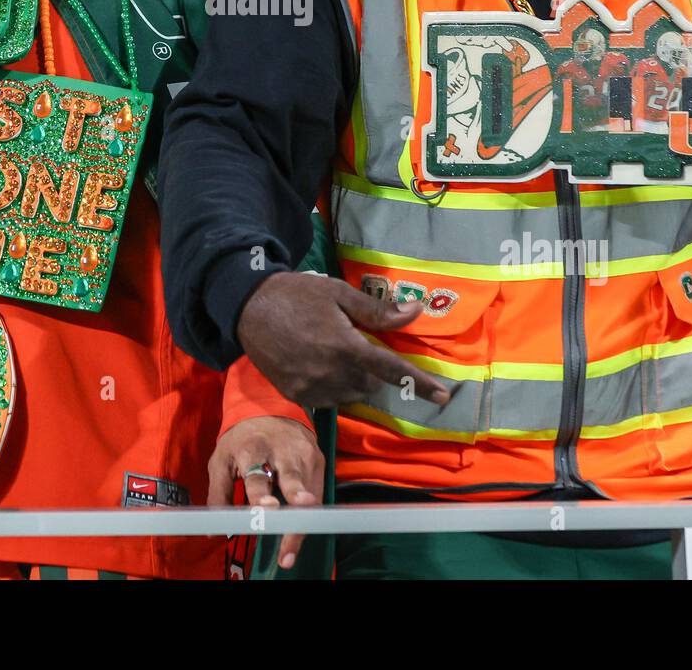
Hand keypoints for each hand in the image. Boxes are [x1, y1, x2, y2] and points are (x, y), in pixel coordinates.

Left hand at [208, 415, 322, 569]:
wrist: (271, 409)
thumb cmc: (242, 440)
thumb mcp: (222, 459)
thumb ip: (218, 493)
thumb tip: (214, 529)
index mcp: (252, 449)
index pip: (258, 476)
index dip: (262, 495)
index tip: (268, 509)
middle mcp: (281, 451)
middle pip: (291, 481)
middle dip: (294, 504)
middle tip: (292, 530)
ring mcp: (303, 454)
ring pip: (307, 493)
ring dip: (300, 523)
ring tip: (289, 551)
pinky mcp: (318, 460)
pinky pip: (315, 494)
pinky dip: (306, 515)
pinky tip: (297, 533)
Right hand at [236, 273, 450, 407]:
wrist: (247, 307)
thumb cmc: (296, 294)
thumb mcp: (337, 293)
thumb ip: (376, 309)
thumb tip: (415, 311)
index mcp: (345, 346)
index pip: (391, 369)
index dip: (419, 383)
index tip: (444, 396)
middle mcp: (331, 373)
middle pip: (370, 383)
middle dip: (371, 368)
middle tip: (354, 344)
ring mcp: (312, 388)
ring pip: (350, 394)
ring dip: (353, 379)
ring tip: (333, 353)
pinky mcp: (296, 395)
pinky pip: (328, 399)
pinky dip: (332, 386)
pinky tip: (317, 364)